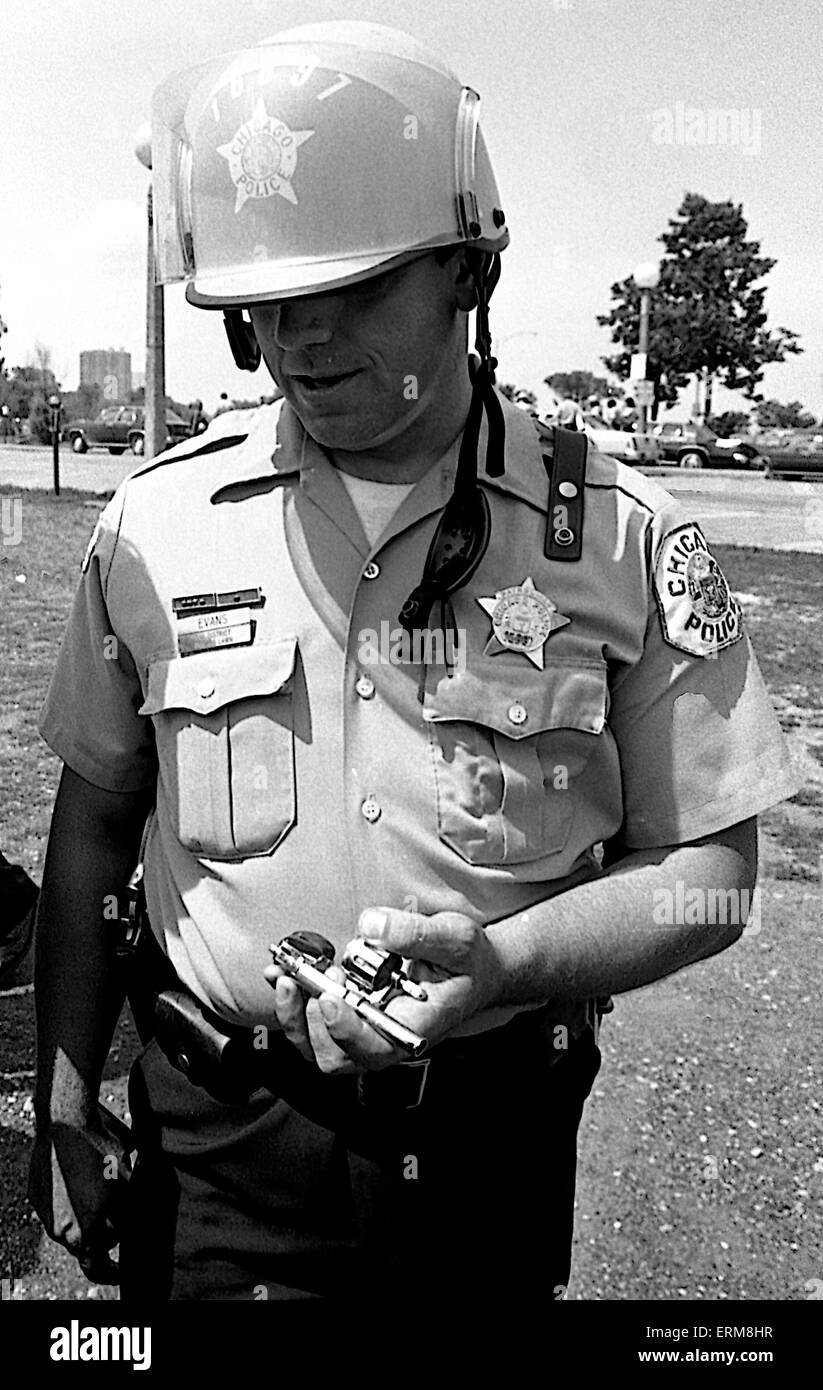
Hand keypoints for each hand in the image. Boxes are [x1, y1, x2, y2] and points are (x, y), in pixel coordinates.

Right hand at [28, 1107, 132, 1283]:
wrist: (65, 1120)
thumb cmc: (103, 1149)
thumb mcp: (127, 1183)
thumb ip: (128, 1213)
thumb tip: (132, 1226)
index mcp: (84, 1234)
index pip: (99, 1266)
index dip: (114, 1270)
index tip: (124, 1269)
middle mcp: (60, 1231)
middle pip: (86, 1245)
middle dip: (102, 1237)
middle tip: (117, 1220)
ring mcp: (44, 1214)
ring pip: (70, 1226)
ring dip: (85, 1218)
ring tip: (101, 1192)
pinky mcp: (35, 1195)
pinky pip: (57, 1207)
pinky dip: (70, 1200)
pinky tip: (82, 1177)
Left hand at [264, 909, 503, 1074]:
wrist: (473, 970)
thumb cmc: (468, 961)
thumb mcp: (455, 939)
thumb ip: (415, 933)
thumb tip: (371, 925)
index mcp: (414, 1029)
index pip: (374, 1049)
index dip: (347, 1031)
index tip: (331, 999)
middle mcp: (385, 1038)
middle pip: (334, 1055)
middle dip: (310, 1020)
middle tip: (308, 978)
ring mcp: (364, 1031)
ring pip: (316, 1044)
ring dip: (294, 1012)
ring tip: (286, 974)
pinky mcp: (350, 1016)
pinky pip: (312, 1022)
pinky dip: (292, 1000)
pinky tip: (281, 973)